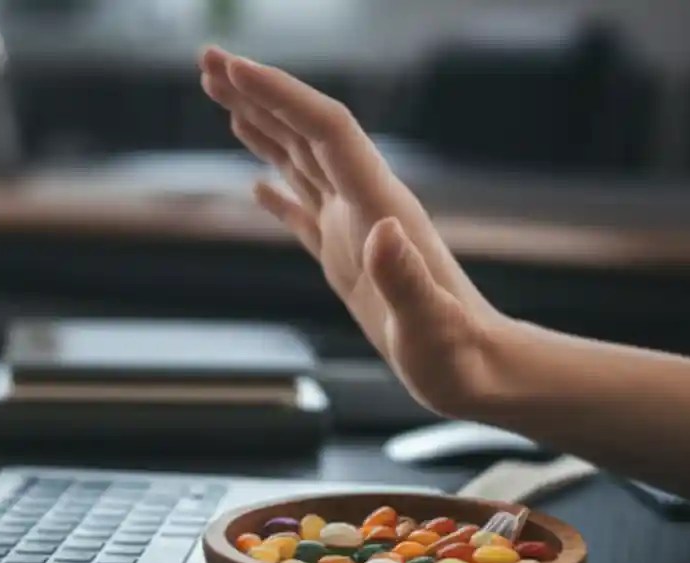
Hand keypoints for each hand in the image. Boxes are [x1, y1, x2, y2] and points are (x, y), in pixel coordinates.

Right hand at [198, 46, 507, 417]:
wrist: (481, 373)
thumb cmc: (459, 356)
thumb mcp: (430, 324)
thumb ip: (407, 278)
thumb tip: (383, 230)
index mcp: (380, 208)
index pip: (327, 131)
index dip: (280, 96)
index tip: (234, 70)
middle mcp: (367, 206)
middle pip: (307, 131)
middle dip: (258, 93)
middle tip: (208, 62)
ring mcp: (356, 231)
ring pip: (301, 163)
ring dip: (263, 127)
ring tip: (223, 98)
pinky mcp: (350, 261)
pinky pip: (306, 213)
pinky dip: (279, 193)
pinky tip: (256, 186)